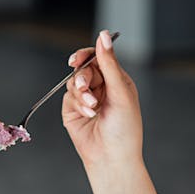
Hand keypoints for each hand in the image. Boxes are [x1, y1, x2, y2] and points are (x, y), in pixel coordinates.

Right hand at [63, 30, 158, 193]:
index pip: (99, 58)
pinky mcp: (73, 111)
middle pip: (84, 69)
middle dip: (83, 77)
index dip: (88, 55)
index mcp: (117, 80)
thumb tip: (103, 36)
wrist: (112, 157)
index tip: (78, 59)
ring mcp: (86, 99)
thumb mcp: (120, 92)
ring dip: (81, 93)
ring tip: (92, 107)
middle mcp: (102, 88)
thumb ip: (109, 63)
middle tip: (84, 86)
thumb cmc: (125, 128)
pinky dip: (78, 104)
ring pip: (74, 82)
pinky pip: (69, 97)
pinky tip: (88, 114)